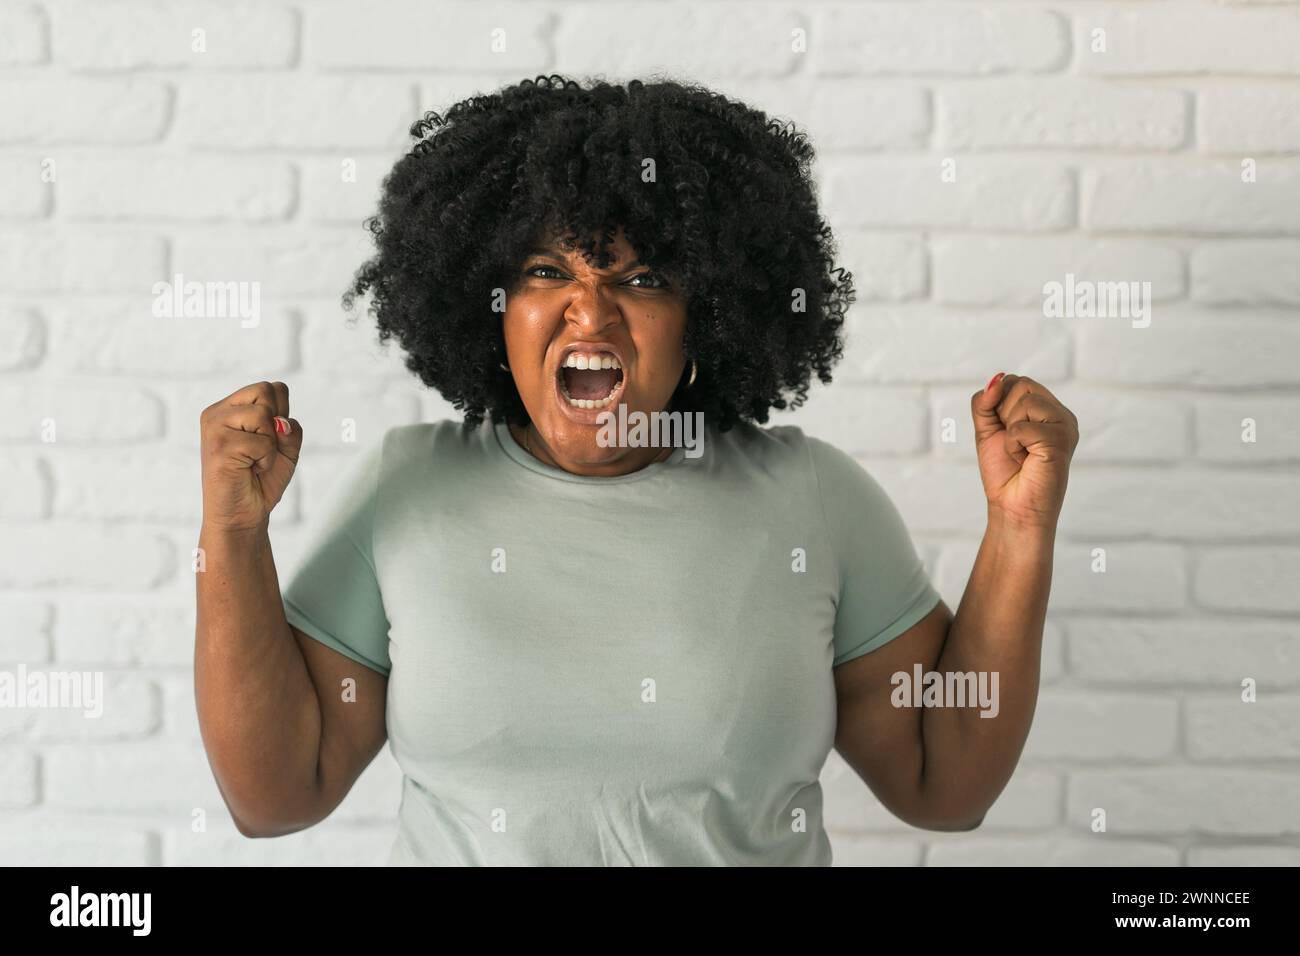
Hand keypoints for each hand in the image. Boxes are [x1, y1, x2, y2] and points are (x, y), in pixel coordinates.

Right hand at [199, 381, 301, 532]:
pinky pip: (261, 441)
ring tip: (254, 461)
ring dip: (270, 444)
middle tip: (261, 450)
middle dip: (276, 425)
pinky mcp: (218, 446)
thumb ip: (290, 429)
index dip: (283, 413)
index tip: (269, 439)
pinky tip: (249, 470)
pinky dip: (266, 459)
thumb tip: (280, 422)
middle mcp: (217, 413)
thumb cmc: (262, 480)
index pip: (271, 388)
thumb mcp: (286, 449)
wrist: (243, 515)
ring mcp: (214, 427)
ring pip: (263, 414)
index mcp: (229, 408)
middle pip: (266, 391)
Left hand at [970, 372, 1078, 532]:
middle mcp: (1061, 415)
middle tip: (1014, 442)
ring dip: (1009, 430)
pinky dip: (1012, 445)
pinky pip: (1021, 427)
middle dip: (1004, 413)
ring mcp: (1065, 426)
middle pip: (1020, 384)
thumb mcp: (987, 429)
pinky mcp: (1061, 441)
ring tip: (1021, 452)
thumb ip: (986, 402)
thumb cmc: (1004, 472)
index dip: (998, 403)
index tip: (1005, 430)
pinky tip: (1025, 460)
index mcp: (1049, 409)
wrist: (1012, 508)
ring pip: (1024, 401)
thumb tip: (996, 378)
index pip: (1017, 381)